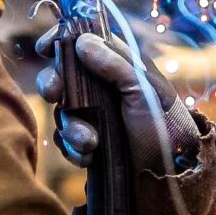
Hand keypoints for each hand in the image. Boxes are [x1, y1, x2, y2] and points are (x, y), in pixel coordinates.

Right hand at [36, 30, 202, 175]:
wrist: (172, 173)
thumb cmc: (166, 124)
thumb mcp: (145, 90)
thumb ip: (115, 65)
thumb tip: (82, 42)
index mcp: (118, 67)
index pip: (85, 43)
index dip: (62, 41)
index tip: (43, 47)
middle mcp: (102, 89)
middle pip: (63, 77)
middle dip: (53, 84)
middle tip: (54, 93)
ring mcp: (93, 117)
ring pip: (62, 113)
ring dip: (72, 128)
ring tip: (91, 142)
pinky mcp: (89, 144)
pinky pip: (66, 142)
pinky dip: (74, 149)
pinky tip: (90, 157)